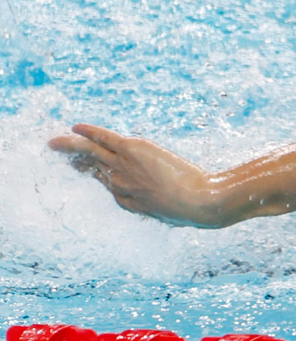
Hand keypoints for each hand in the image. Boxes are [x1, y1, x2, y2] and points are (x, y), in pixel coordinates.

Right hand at [49, 124, 224, 227]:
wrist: (196, 202)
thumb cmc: (191, 208)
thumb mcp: (169, 212)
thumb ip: (160, 206)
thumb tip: (163, 204)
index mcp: (127, 201)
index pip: (109, 184)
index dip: (101, 174)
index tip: (92, 167)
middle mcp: (119, 184)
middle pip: (94, 169)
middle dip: (78, 162)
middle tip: (64, 157)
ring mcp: (124, 167)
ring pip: (92, 153)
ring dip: (71, 146)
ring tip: (54, 143)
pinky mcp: (132, 150)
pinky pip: (104, 138)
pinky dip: (89, 132)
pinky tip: (76, 127)